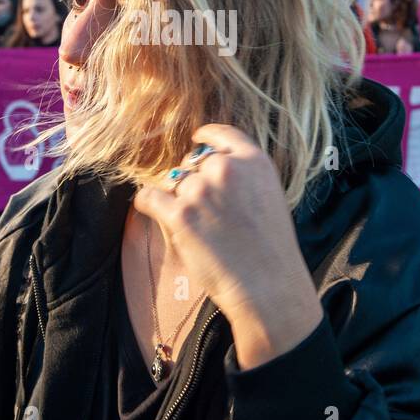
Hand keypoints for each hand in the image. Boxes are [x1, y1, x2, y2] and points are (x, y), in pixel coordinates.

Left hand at [133, 125, 322, 369]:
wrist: (269, 286)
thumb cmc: (271, 249)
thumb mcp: (269, 196)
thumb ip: (244, 175)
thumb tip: (210, 166)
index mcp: (254, 161)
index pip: (220, 134)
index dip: (204, 137)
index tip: (196, 141)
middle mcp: (227, 168)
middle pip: (193, 161)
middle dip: (193, 180)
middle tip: (205, 211)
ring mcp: (201, 190)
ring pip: (173, 182)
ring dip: (177, 198)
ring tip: (196, 226)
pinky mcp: (179, 214)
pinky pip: (149, 197)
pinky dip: (149, 203)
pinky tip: (154, 211)